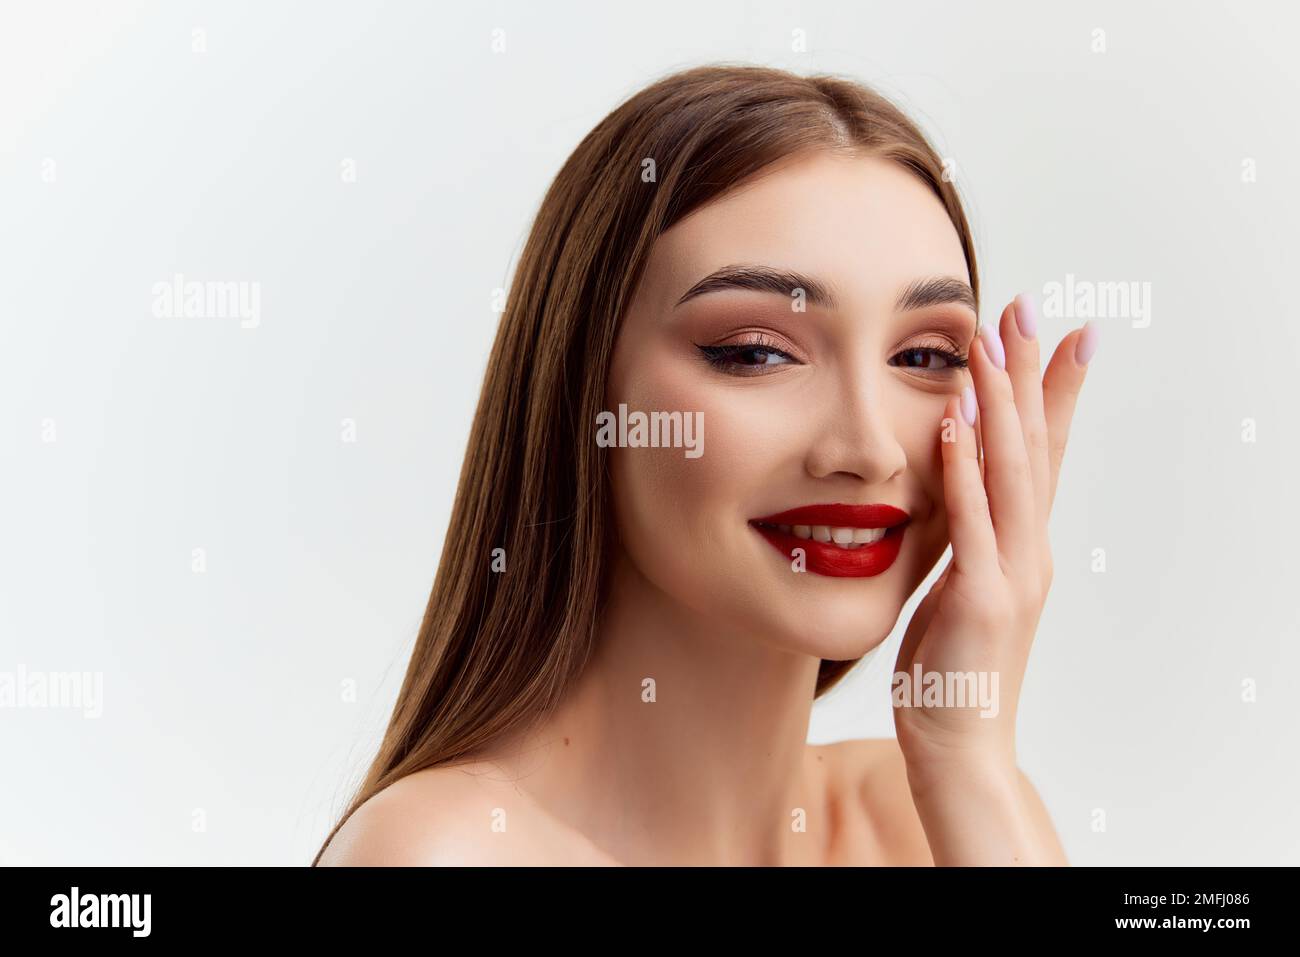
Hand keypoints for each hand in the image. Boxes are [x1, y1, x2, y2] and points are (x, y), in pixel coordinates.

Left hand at [893, 294, 1097, 778]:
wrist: (961, 747)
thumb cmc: (952, 671)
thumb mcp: (958, 590)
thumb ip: (963, 541)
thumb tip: (950, 493)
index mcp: (1022, 547)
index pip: (1045, 454)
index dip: (1053, 393)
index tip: (1062, 333)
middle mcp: (1028, 552)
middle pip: (1036, 447)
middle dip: (1030, 374)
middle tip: (1026, 307)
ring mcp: (1010, 575)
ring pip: (1012, 472)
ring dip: (1000, 403)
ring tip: (990, 341)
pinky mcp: (979, 601)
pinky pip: (970, 522)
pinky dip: (963, 469)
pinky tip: (953, 421)